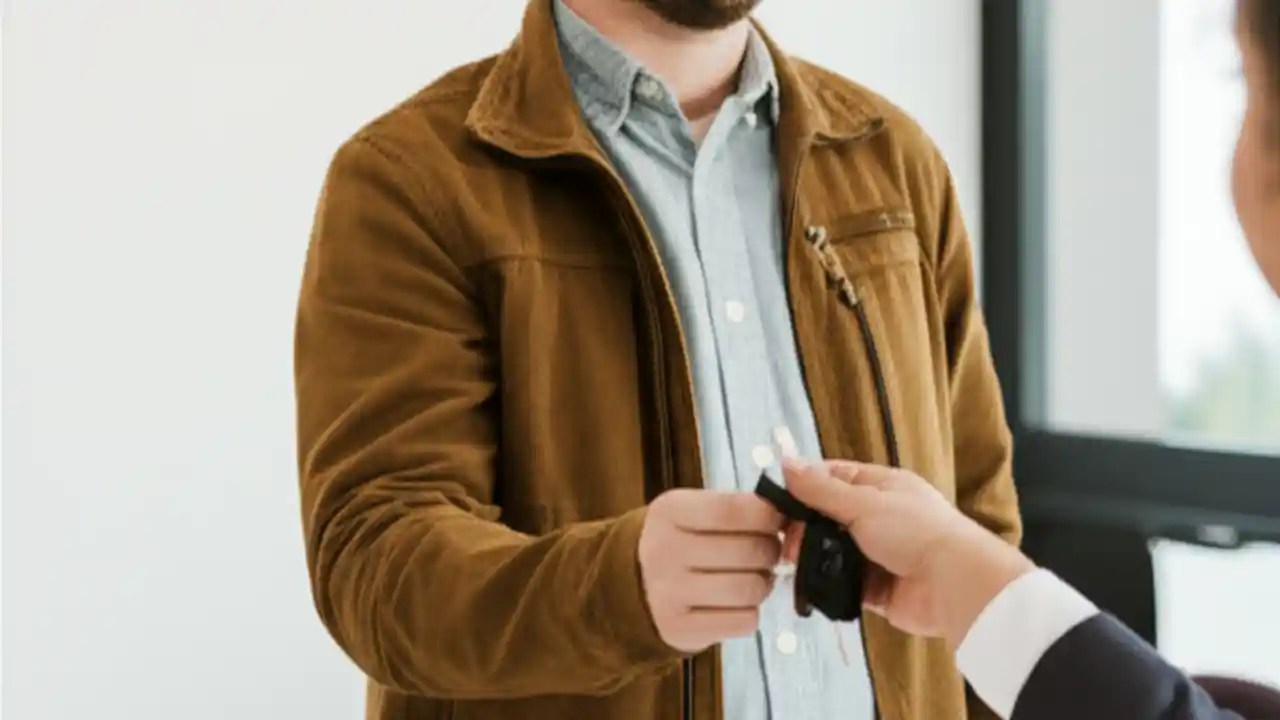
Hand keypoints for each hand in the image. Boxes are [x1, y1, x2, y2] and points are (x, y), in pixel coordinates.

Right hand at [638, 489, 785, 652]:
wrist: (632, 586)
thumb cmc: (678, 541)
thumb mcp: (693, 510)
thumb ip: (735, 507)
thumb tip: (789, 514)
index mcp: (669, 511)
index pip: (734, 509)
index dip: (769, 515)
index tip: (778, 519)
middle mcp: (663, 550)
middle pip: (750, 550)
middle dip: (772, 551)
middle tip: (767, 551)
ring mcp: (668, 593)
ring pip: (751, 589)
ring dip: (764, 584)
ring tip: (754, 577)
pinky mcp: (678, 629)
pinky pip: (744, 621)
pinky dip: (751, 612)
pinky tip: (737, 603)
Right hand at [782, 460, 1033, 647]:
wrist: (954, 585)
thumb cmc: (913, 531)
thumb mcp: (863, 503)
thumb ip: (820, 488)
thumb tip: (785, 460)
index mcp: (881, 487)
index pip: (833, 478)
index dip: (804, 486)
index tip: (775, 501)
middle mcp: (878, 517)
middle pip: (828, 517)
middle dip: (803, 528)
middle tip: (782, 541)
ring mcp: (877, 554)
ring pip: (832, 551)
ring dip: (812, 557)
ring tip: (791, 564)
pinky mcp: (875, 588)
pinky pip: (841, 583)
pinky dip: (826, 584)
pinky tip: (807, 586)